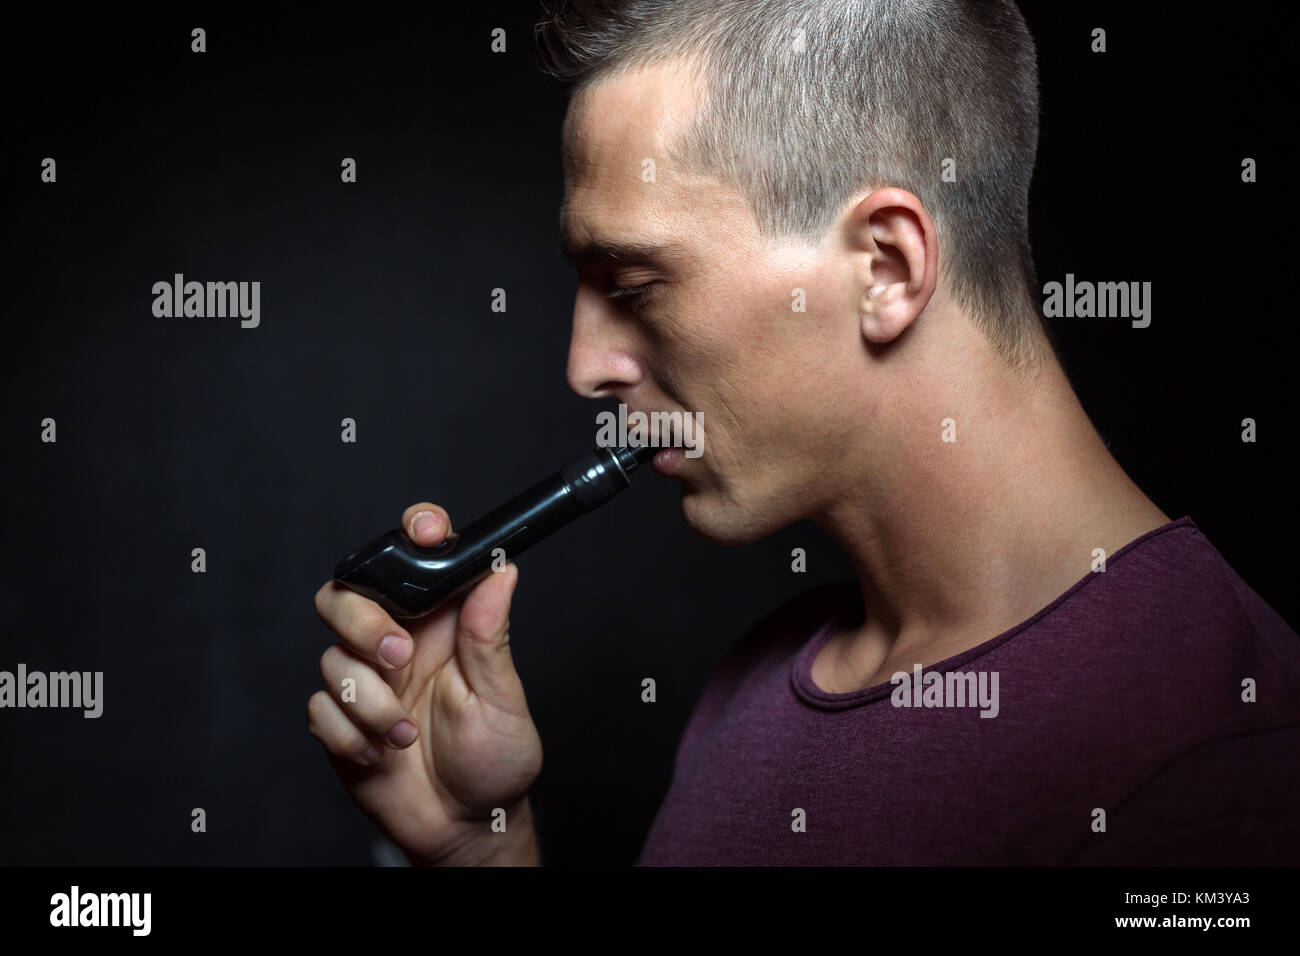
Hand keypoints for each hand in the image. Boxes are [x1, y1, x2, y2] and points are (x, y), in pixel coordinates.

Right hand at [309, 503, 541, 863]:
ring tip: (404, 733)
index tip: (424, 531)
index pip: (418, 558)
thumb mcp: (502, 699)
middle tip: (398, 657)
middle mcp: (400, 643)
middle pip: (348, 595)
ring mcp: (366, 681)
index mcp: (443, 625)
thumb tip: (502, 572)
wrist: (463, 825)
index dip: (414, 531)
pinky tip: (383, 755)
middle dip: (364, 623)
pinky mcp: (340, 720)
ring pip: (331, 656)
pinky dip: (350, 735)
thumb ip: (492, 637)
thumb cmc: (494, 761)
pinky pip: (319, 708)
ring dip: (368, 700)